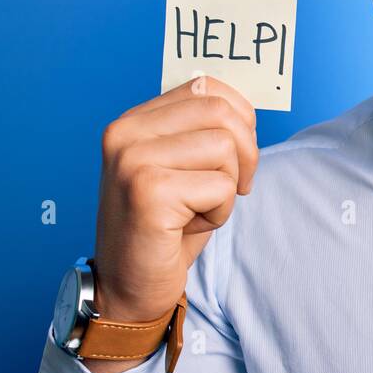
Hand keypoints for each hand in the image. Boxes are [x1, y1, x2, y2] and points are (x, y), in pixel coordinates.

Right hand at [93, 75, 258, 323]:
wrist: (128, 287)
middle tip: (235, 187)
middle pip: (221, 113)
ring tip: (199, 208)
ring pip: (225, 148)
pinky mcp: (148, 192)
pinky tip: (189, 226)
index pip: (206, 86)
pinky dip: (220, 212)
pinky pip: (220, 187)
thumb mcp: (183, 168)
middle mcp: (126, 133)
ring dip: (229, 187)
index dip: (240, 118)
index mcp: (134, 121)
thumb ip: (202, 131)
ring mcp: (133, 160)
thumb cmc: (166, 227)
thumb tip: (245, 108)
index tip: (236, 154)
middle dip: (246, 152)